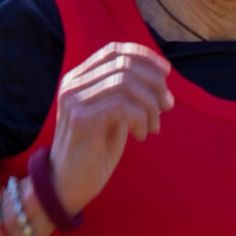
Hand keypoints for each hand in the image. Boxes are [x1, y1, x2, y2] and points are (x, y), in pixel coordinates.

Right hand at [49, 42, 173, 213]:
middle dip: (154, 83)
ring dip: (150, 104)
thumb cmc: (94, 151)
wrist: (68, 185)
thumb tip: (161, 81)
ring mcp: (75, 100)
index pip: (115, 51)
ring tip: (154, 125)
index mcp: (79, 78)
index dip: (144, 57)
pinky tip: (141, 135)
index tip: (167, 73)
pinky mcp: (82, 119)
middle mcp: (73, 84)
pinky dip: (141, 119)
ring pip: (126, 83)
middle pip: (124, 64)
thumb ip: (128, 96)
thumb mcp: (114, 116)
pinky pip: (123, 106)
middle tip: (166, 106)